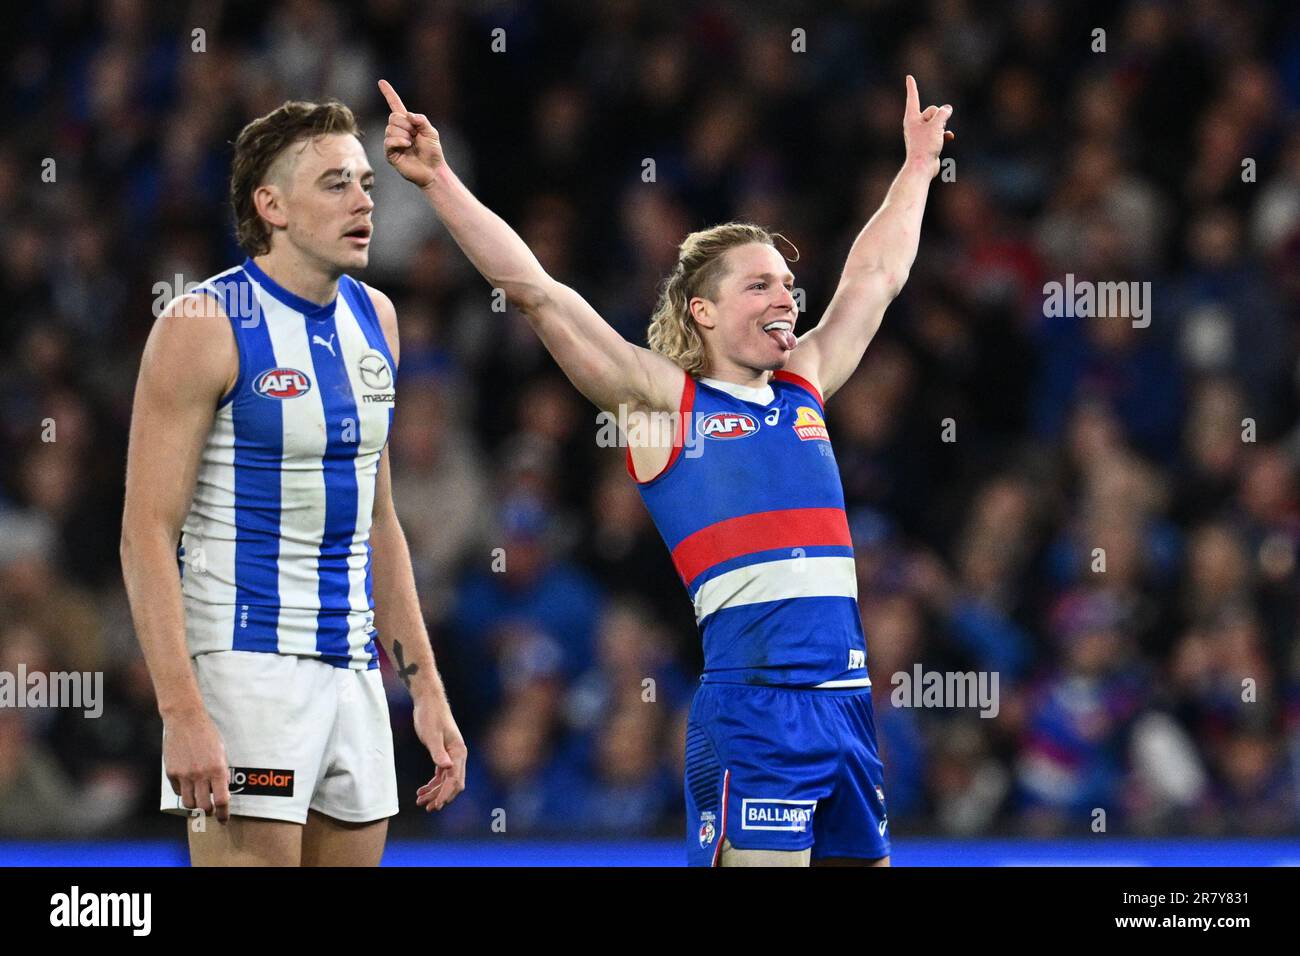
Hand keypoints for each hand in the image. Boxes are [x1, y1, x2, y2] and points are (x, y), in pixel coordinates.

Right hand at [163, 708, 230, 822]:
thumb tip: (222, 791)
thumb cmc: (207, 734)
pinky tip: (188, 787)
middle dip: (209, 812)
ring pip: (189, 803)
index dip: (224, 813)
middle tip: (211, 811)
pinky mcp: (171, 773)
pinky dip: (184, 793)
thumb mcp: (221, 751)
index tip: (224, 819)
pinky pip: (178, 792)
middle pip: (204, 807)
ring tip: (199, 801)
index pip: (221, 800)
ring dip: (195, 806)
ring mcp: (184, 774)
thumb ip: (221, 772)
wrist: (185, 720)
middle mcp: (200, 774)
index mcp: (217, 769)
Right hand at [378, 79, 446, 188]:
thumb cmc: (433, 151)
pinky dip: (399, 141)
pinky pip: (389, 141)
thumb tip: (408, 115)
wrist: (432, 170)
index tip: (381, 81)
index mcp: (407, 123)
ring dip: (404, 134)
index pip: (395, 105)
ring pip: (390, 128)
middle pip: (393, 117)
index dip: (389, 93)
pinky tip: (406, 145)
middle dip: (406, 124)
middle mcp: (397, 130)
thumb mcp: (431, 132)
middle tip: (415, 135)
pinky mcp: (390, 153)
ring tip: (411, 143)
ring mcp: (392, 141)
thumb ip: (422, 120)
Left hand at [412, 694, 467, 811]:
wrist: (428, 702)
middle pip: (453, 783)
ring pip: (446, 781)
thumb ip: (438, 752)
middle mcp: (458, 756)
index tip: (436, 805)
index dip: (446, 794)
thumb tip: (447, 768)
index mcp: (458, 752)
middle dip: (441, 797)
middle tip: (427, 807)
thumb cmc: (430, 716)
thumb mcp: (432, 734)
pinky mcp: (443, 754)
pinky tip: (422, 790)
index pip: (455, 779)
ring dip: (435, 792)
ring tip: (420, 801)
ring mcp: (451, 755)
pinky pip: (441, 775)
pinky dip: (433, 784)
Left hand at [902, 75, 953, 176]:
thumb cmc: (925, 146)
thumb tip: (947, 108)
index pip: (913, 98)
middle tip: (935, 130)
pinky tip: (949, 137)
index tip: (909, 77)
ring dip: (942, 126)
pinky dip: (944, 134)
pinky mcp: (927, 142)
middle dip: (939, 118)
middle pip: (932, 111)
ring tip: (939, 137)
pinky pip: (939, 132)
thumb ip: (943, 113)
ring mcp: (921, 133)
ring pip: (937, 122)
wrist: (922, 167)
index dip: (912, 87)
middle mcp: (914, 124)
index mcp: (911, 118)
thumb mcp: (937, 125)